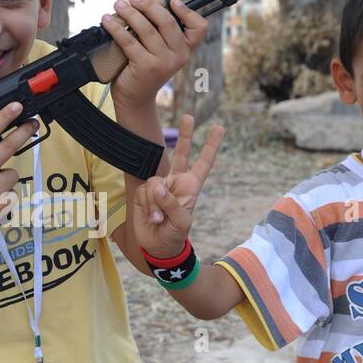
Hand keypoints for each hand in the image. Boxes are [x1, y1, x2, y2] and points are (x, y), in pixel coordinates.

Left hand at [101, 0, 206, 108]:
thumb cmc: (145, 68)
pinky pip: (129, 41)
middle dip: (149, 5)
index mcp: (185, 49)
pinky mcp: (145, 67)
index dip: (188, 11)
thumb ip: (157, 28)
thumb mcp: (158, 49)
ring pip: (147, 29)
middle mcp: (178, 56)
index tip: (172, 0)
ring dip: (130, 13)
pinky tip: (107, 20)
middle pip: (167, 22)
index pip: (198, 27)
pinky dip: (116, 28)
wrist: (136, 98)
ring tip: (118, 4)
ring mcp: (163, 62)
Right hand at [130, 114, 223, 258]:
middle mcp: (175, 182)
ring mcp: (159, 186)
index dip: (210, 146)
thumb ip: (172, 204)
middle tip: (189, 116)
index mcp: (191, 187)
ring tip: (158, 219)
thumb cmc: (174, 235)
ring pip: (155, 183)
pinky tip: (151, 217)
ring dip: (155, 202)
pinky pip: (144, 192)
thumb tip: (159, 186)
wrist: (156, 246)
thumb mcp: (181, 223)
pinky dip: (147, 206)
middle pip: (181, 154)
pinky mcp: (143, 192)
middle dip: (185, 135)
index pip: (203, 163)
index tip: (219, 128)